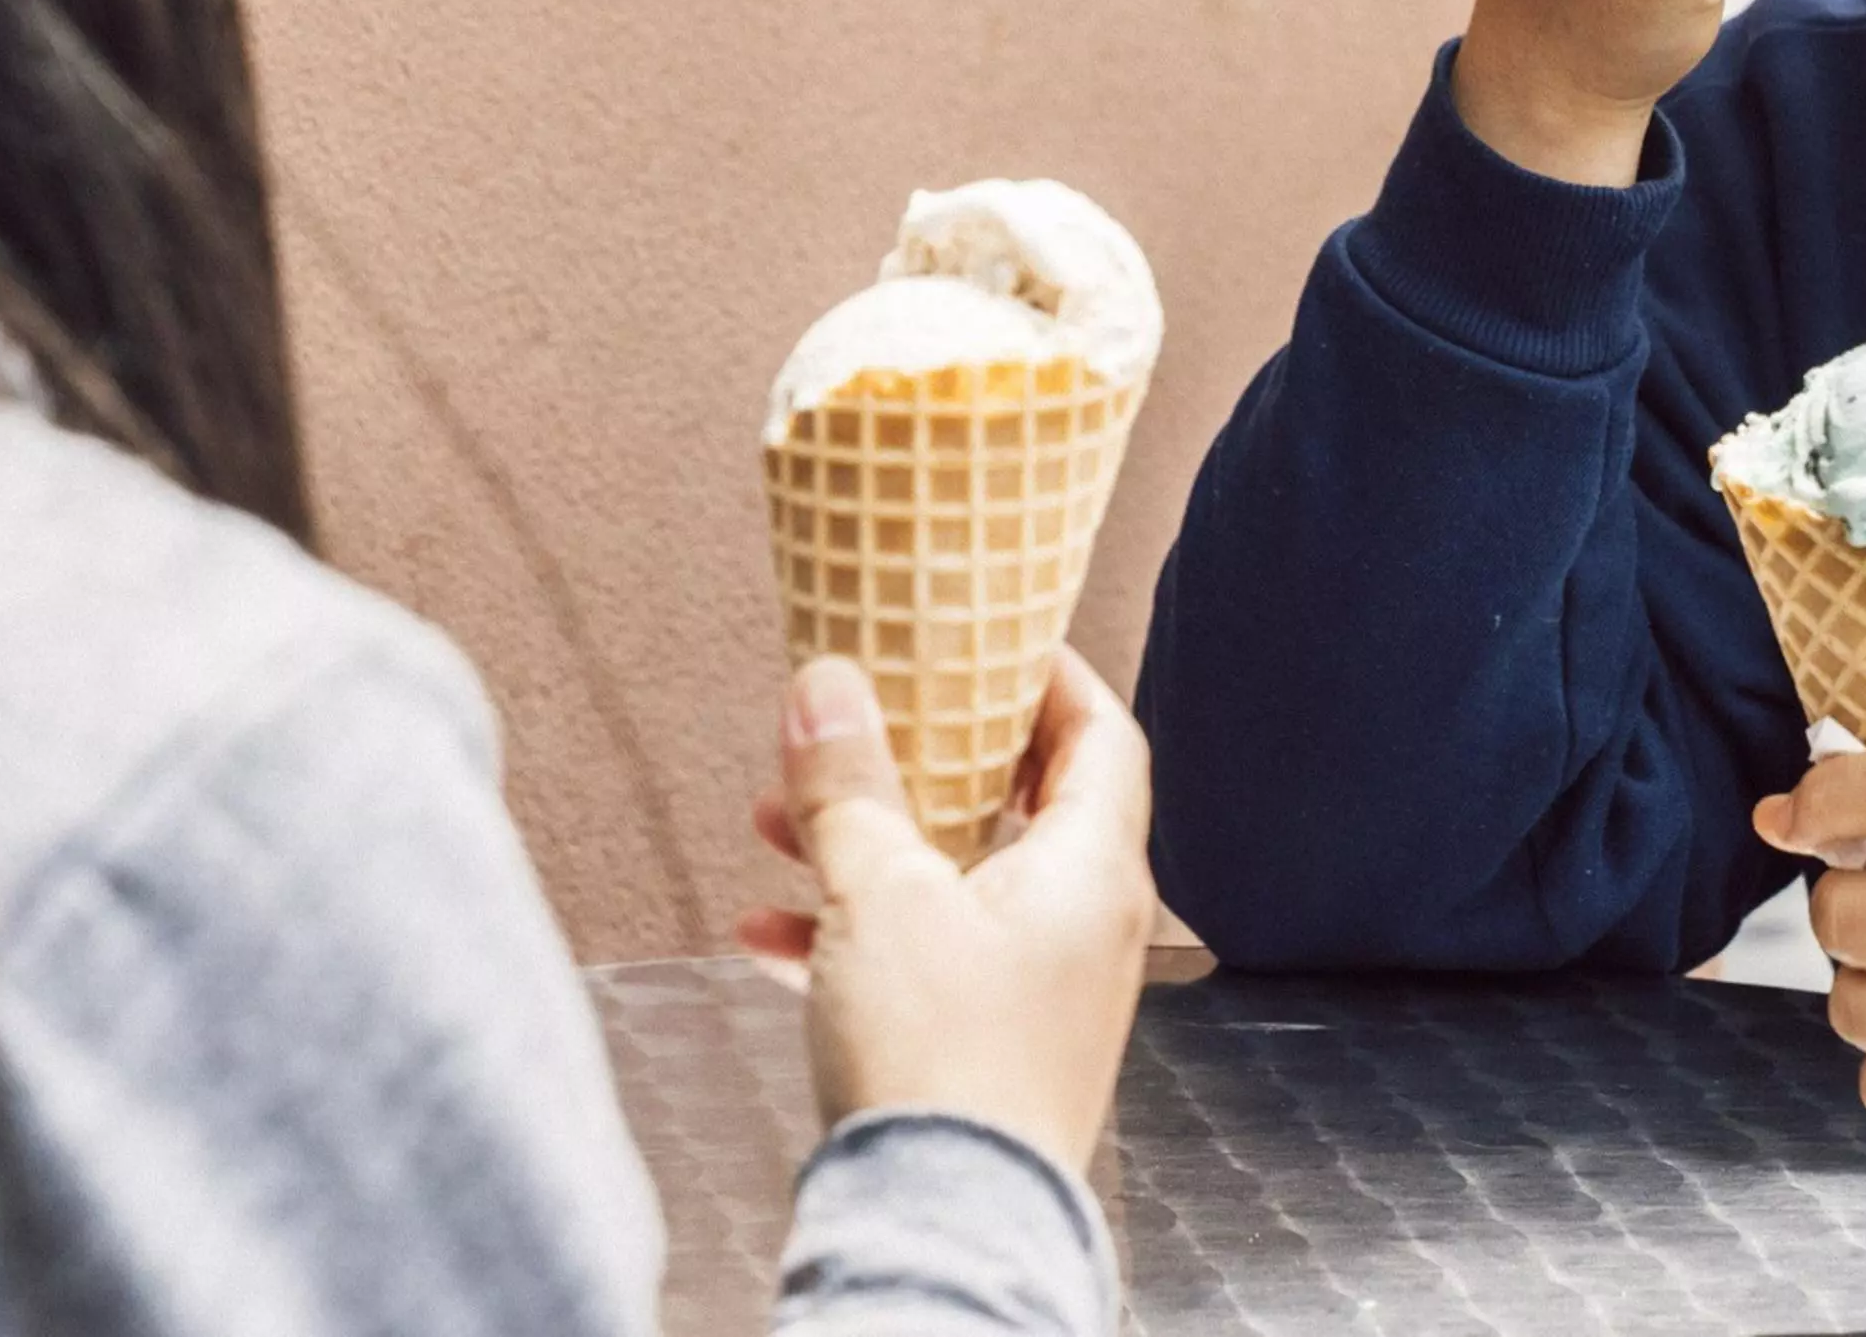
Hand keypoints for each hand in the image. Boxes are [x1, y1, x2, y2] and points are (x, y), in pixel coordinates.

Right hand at [736, 649, 1154, 1171]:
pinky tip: (764, 930)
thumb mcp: (880, 895)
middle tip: (863, 722)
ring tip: (775, 819)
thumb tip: (828, 684)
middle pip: (1020, 804)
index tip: (991, 637)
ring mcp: (1039, 990)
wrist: (942, 1228)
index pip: (1101, 735)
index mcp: (1092, 869)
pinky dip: (853, 934)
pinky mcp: (986, 1048)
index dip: (1050, 678)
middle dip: (924, 761)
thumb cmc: (942, 1057)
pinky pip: (921, 961)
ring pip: (954, 883)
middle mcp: (1084, 924)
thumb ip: (851, 787)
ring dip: (868, 845)